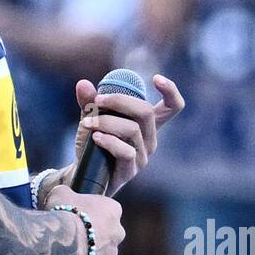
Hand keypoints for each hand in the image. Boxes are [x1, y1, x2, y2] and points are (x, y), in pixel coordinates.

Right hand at [44, 185, 122, 254]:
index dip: (91, 214)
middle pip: (107, 234)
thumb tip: (64, 195)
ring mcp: (112, 253)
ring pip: (101, 254)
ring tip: (69, 253)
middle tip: (74, 236)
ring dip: (89, 253)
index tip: (78, 217)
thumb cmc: (63, 212)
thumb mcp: (61, 193)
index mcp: (113, 209)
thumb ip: (68, 194)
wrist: (61, 239)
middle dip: (93, 236)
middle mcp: (118, 232)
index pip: (106, 211)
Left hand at [65, 72, 184, 197]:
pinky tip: (95, 138)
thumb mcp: (90, 119)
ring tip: (87, 122)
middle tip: (97, 100)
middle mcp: (149, 139)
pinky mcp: (130, 170)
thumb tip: (83, 84)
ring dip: (106, 122)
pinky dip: (109, 141)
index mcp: (146, 124)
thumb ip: (89, 102)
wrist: (82, 176)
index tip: (156, 78)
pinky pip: (125, 152)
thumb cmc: (92, 146)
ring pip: (132, 130)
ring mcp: (142, 156)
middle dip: (120, 101)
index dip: (171, 91)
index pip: (172, 108)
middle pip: (146, 112)